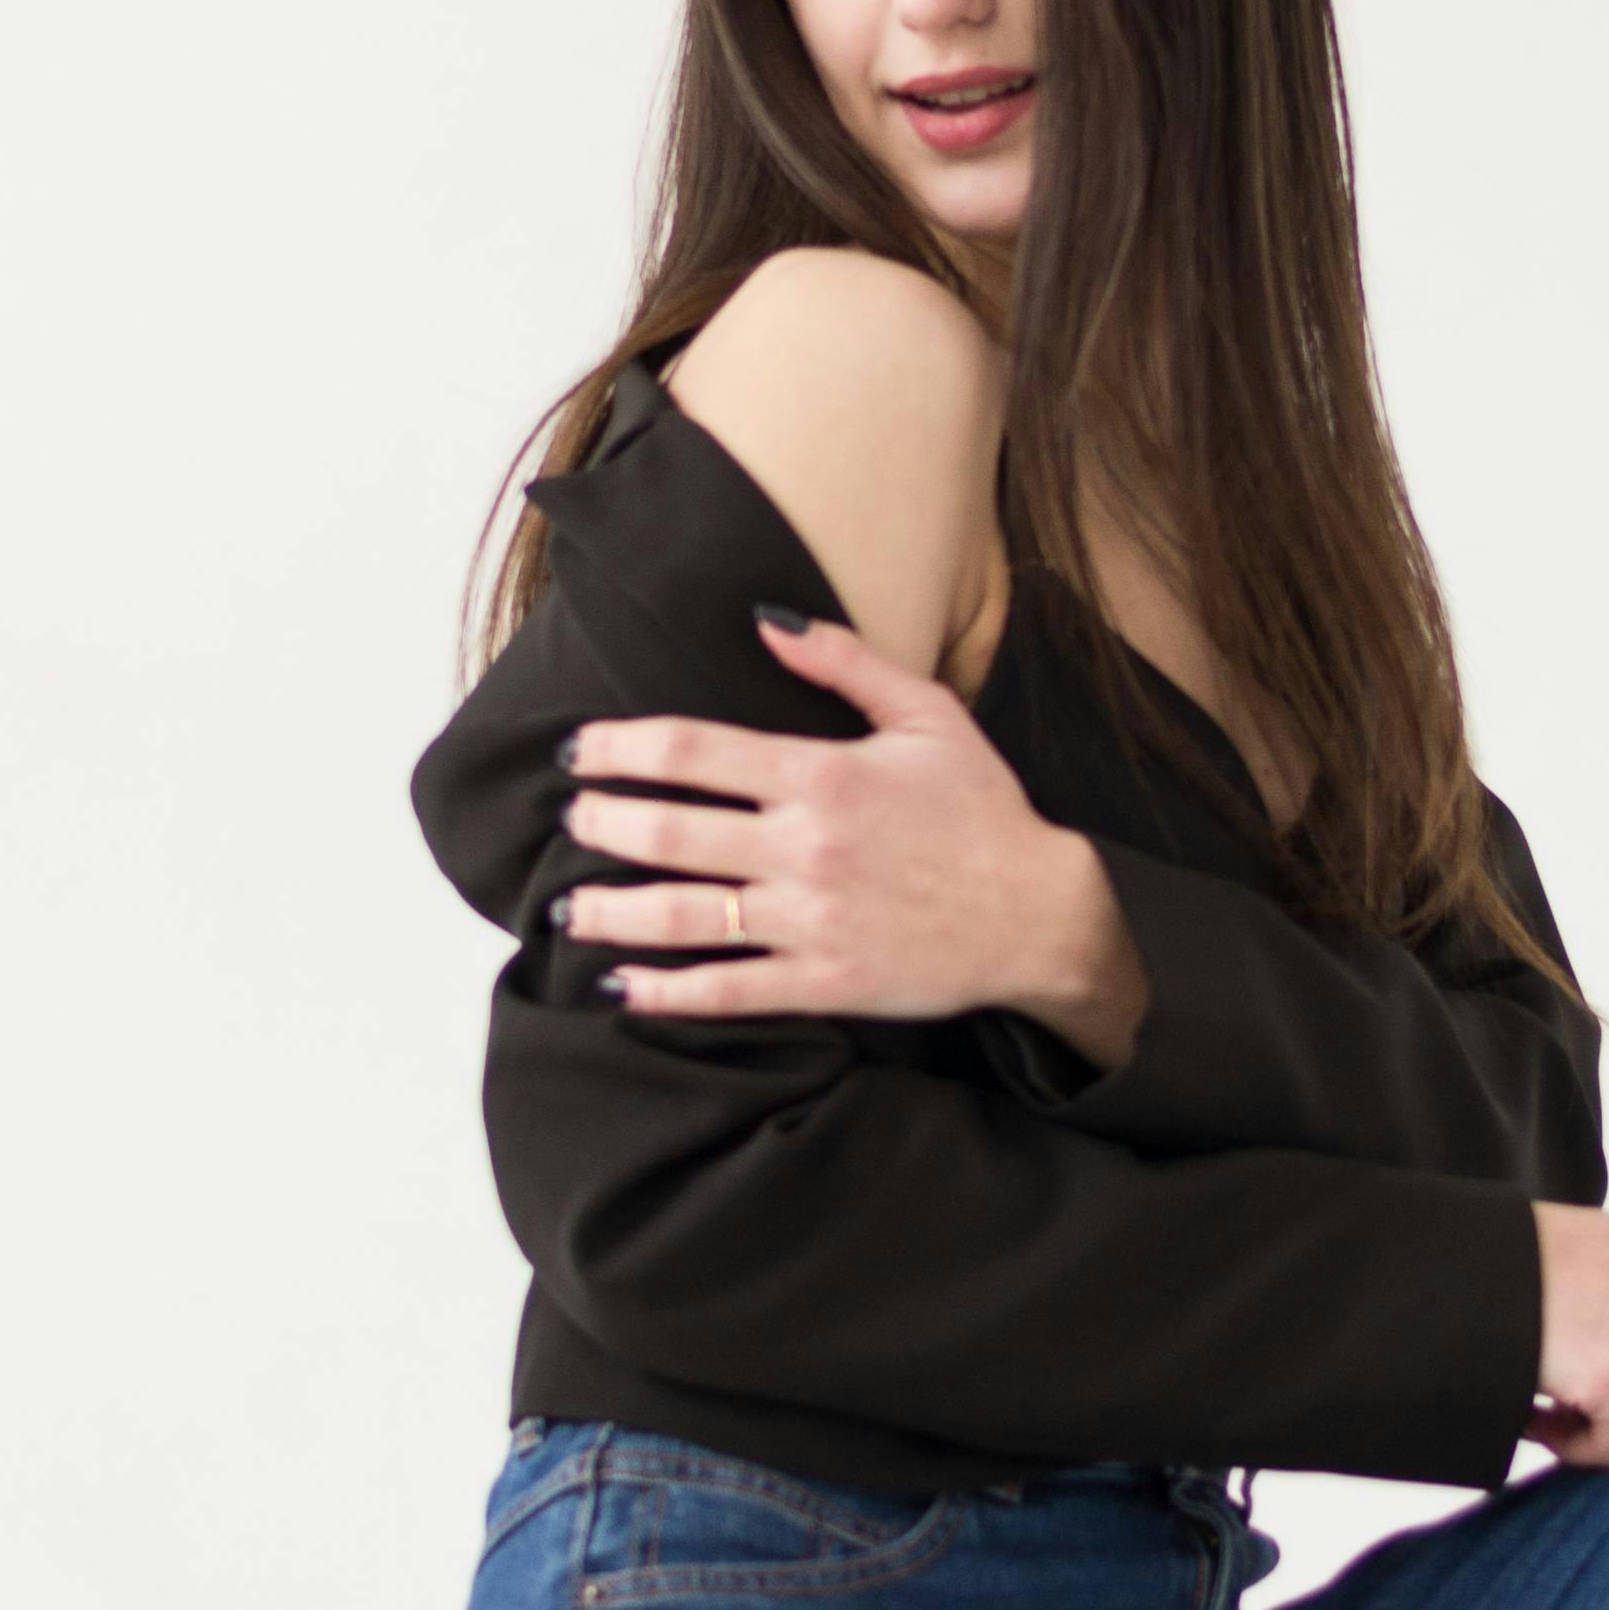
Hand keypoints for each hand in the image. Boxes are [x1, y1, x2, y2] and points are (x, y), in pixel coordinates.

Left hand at [551, 607, 1148, 1058]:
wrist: (1042, 914)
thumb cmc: (984, 812)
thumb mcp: (929, 715)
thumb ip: (845, 662)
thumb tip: (766, 617)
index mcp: (822, 774)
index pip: (691, 752)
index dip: (618, 748)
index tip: (577, 751)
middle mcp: (805, 847)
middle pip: (668, 831)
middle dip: (600, 824)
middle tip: (568, 821)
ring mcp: (810, 920)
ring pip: (683, 916)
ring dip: (611, 911)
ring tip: (566, 908)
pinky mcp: (825, 982)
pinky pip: (727, 991)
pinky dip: (666, 992)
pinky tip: (620, 987)